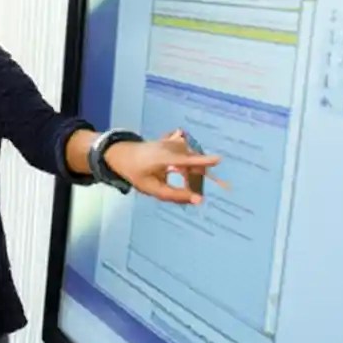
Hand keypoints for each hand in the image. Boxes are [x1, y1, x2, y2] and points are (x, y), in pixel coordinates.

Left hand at [104, 131, 223, 204]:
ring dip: (193, 172)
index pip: (187, 160)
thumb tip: (199, 200)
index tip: (219, 159)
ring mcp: (174, 142)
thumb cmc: (136, 173)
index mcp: (164, 158)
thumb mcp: (152, 189)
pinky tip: (179, 171)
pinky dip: (189, 166)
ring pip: (193, 159)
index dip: (203, 161)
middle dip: (198, 177)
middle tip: (193, 190)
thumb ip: (175, 196)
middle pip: (194, 163)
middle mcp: (171, 147)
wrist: (123, 154)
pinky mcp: (176, 142)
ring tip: (176, 179)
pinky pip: (189, 156)